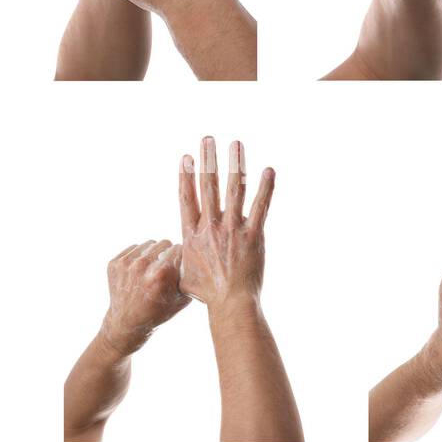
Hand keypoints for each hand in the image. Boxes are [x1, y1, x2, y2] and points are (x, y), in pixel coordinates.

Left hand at [100, 240, 188, 354]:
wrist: (128, 322)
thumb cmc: (159, 311)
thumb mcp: (182, 298)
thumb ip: (189, 277)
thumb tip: (196, 258)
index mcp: (162, 274)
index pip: (179, 249)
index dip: (183, 256)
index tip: (182, 263)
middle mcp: (142, 266)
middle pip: (164, 243)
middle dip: (168, 253)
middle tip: (167, 266)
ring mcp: (126, 263)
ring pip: (149, 243)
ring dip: (153, 253)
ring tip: (153, 269)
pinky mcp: (114, 263)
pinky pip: (133, 248)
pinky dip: (139, 256)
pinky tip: (140, 271)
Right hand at [177, 138, 273, 309]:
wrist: (230, 302)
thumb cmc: (207, 294)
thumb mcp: (182, 276)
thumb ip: (179, 262)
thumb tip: (172, 261)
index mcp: (192, 234)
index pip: (187, 198)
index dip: (186, 176)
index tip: (185, 157)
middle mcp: (211, 227)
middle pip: (208, 186)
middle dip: (208, 159)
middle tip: (208, 139)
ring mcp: (233, 229)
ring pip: (234, 190)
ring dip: (235, 164)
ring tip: (236, 144)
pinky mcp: (254, 234)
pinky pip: (261, 206)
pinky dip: (266, 187)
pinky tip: (269, 170)